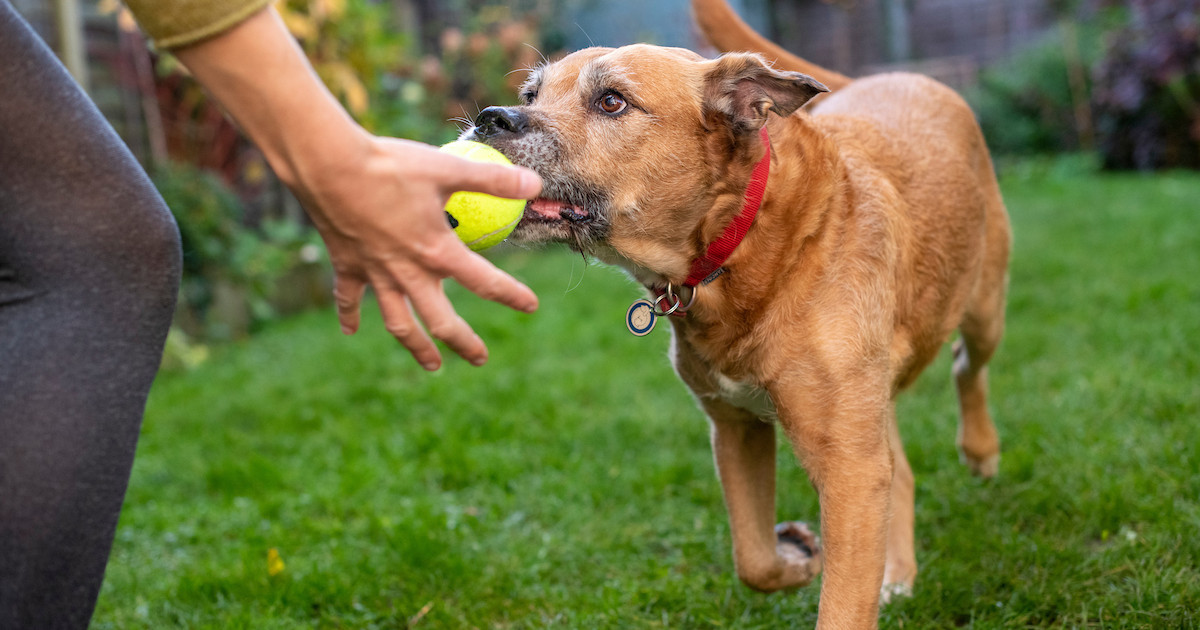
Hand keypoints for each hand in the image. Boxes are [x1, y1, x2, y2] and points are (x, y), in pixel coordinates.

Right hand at [172, 7, 540, 369]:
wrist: (328, 164)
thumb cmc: (390, 164)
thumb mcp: (448, 168)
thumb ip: (493, 180)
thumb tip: (535, 183)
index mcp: (437, 251)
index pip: (485, 282)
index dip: (512, 295)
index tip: (532, 306)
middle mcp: (408, 271)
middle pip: (441, 321)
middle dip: (463, 343)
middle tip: (481, 359)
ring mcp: (375, 273)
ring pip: (399, 322)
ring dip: (416, 346)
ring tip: (432, 365)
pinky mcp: (347, 264)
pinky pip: (349, 297)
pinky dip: (349, 315)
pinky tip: (350, 331)